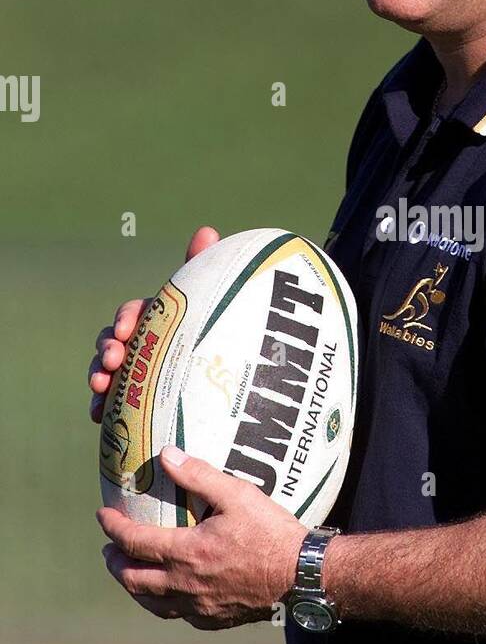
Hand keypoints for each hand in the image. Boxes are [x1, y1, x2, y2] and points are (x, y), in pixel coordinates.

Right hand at [87, 226, 220, 422]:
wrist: (231, 397)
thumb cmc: (218, 339)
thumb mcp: (212, 307)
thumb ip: (203, 272)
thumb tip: (207, 229)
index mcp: (160, 320)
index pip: (135, 312)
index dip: (126, 318)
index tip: (126, 331)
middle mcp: (143, 344)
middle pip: (113, 341)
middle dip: (106, 347)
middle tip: (113, 359)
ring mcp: (135, 372)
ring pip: (105, 369)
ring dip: (97, 373)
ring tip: (100, 386)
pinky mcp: (132, 400)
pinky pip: (109, 402)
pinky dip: (100, 406)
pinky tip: (96, 414)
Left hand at [97, 446, 307, 629]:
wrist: (302, 575)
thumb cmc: (272, 532)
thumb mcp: (237, 494)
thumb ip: (199, 475)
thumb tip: (167, 454)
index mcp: (187, 552)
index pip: (134, 541)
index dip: (113, 527)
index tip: (103, 516)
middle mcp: (185, 584)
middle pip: (133, 579)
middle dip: (115, 562)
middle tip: (109, 550)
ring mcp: (199, 606)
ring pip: (151, 603)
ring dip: (134, 586)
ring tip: (130, 573)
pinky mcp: (215, 619)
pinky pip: (178, 614)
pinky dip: (164, 602)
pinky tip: (169, 594)